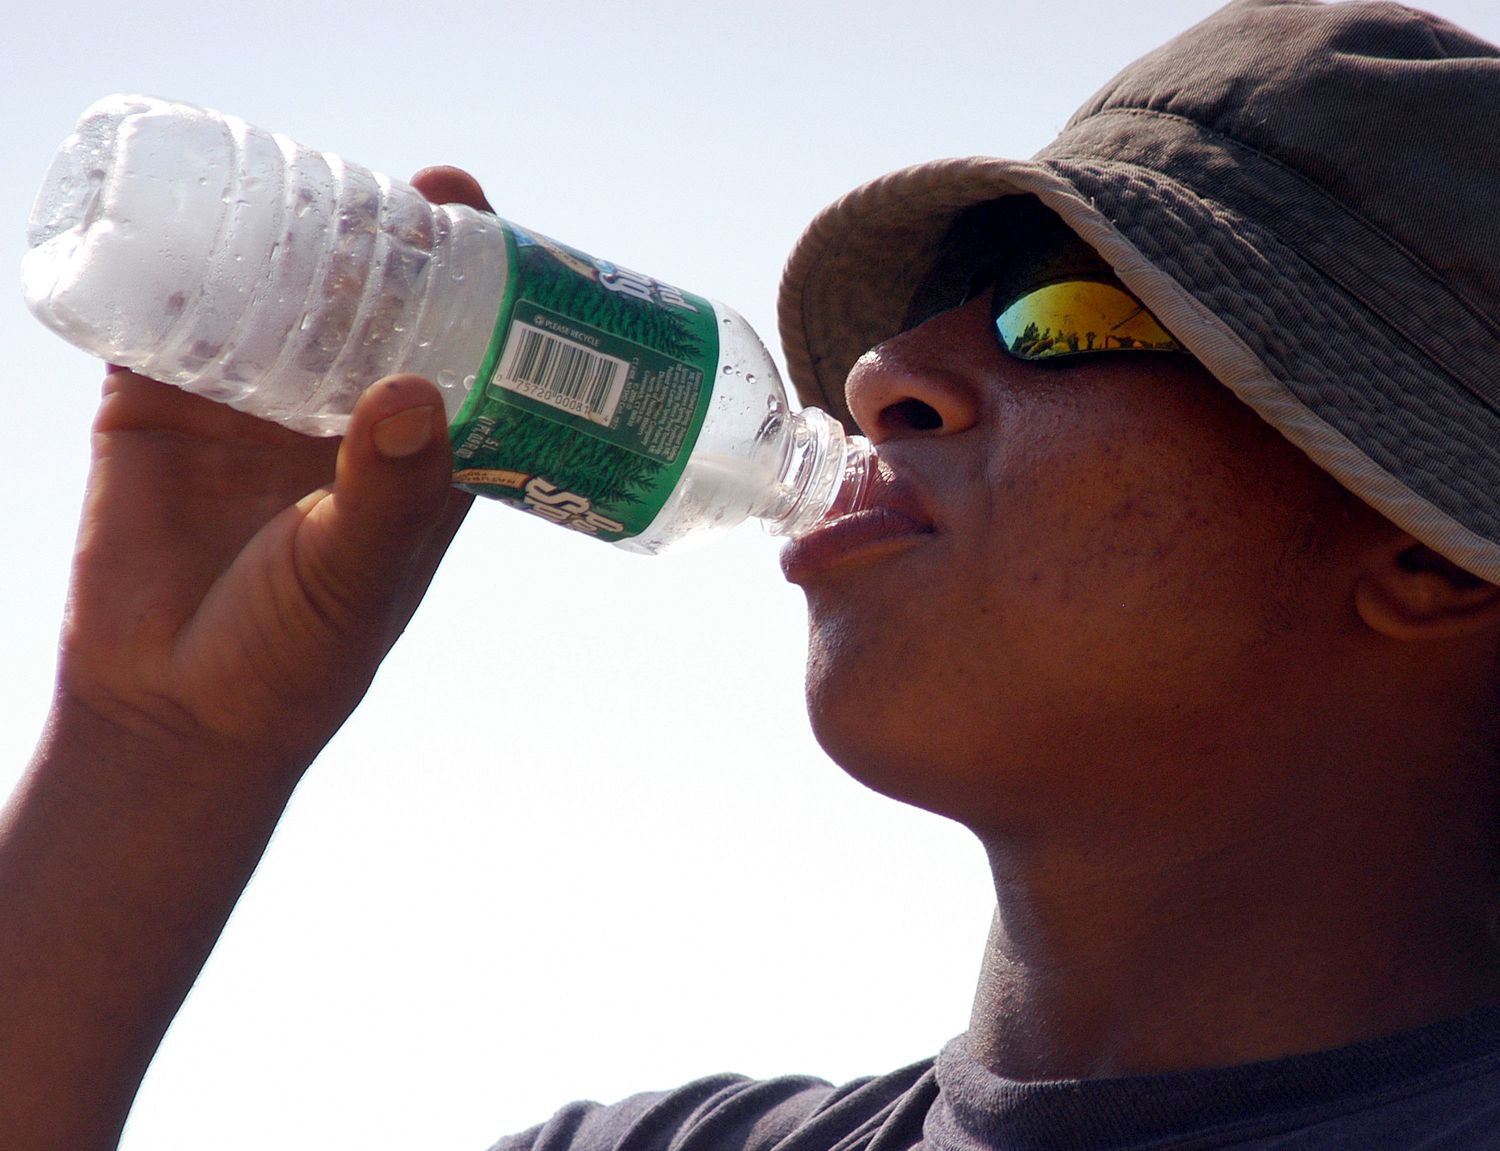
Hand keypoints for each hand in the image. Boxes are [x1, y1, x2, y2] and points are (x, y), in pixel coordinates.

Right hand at [56, 168, 490, 776]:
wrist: (171, 708)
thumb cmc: (294, 655)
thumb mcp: (358, 575)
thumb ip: (388, 496)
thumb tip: (416, 390)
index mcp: (417, 449)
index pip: (463, 341)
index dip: (481, 277)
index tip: (487, 221)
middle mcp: (343, 408)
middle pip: (380, 295)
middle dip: (399, 237)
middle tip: (425, 192)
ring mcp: (253, 395)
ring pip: (281, 285)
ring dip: (299, 232)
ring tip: (320, 184)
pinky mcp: (163, 396)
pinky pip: (170, 307)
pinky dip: (177, 257)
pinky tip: (193, 212)